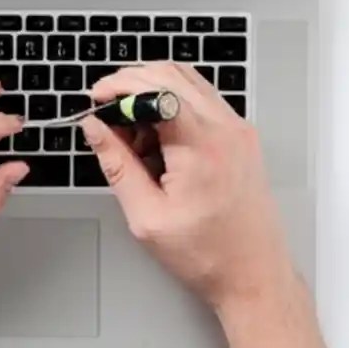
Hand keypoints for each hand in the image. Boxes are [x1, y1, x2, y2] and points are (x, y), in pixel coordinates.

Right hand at [83, 63, 294, 310]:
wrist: (253, 273)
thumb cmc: (207, 253)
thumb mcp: (147, 216)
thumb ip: (117, 165)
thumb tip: (95, 130)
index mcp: (200, 146)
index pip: (155, 88)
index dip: (119, 86)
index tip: (97, 99)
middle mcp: (225, 128)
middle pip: (171, 74)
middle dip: (132, 83)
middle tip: (108, 111)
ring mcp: (238, 129)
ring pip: (189, 82)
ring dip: (154, 93)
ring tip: (134, 133)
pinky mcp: (243, 136)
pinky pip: (204, 101)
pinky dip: (176, 106)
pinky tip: (160, 140)